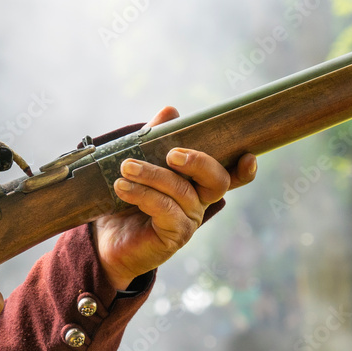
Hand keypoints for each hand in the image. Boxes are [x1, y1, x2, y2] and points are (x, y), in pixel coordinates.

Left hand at [93, 106, 257, 289]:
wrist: (103, 239)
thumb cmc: (124, 200)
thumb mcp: (138, 163)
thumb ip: (154, 139)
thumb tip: (171, 111)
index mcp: (197, 183)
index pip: (230, 175)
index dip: (244, 169)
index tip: (248, 156)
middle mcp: (199, 202)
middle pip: (217, 181)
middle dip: (198, 162)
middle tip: (171, 154)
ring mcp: (189, 221)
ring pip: (182, 191)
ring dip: (152, 175)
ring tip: (126, 167)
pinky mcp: (173, 236)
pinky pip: (165, 210)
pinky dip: (144, 194)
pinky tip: (123, 187)